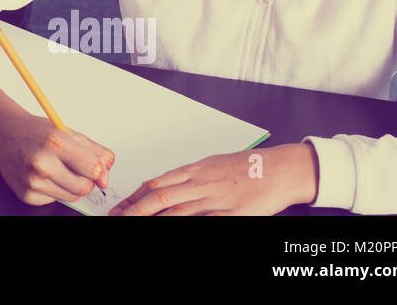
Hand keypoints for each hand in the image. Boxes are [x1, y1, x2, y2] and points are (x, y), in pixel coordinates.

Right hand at [0, 87, 114, 205]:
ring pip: (72, 196)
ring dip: (71, 186)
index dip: (98, 169)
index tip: (94, 166)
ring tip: (57, 169)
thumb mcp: (66, 131)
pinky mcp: (27, 194)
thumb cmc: (35, 132)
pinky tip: (44, 176)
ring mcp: (32, 181)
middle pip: (84, 187)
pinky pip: (55, 200)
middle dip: (85, 179)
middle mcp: (42, 162)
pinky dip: (54, 190)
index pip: (93, 169)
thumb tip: (106, 171)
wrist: (3, 134)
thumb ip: (93, 151)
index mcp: (55, 142)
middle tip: (74, 167)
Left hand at [110, 143, 318, 215]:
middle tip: (116, 219)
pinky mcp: (231, 214)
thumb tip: (166, 185)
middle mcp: (199, 184)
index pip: (155, 184)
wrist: (279, 169)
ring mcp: (214, 200)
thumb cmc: (247, 168)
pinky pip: (203, 223)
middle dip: (133, 211)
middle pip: (157, 199)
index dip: (133, 197)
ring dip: (151, 221)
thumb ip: (189, 177)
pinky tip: (170, 230)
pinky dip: (185, 228)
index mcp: (193, 171)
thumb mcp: (212, 166)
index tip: (118, 207)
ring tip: (133, 225)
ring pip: (175, 213)